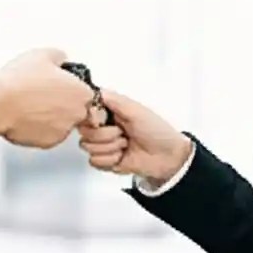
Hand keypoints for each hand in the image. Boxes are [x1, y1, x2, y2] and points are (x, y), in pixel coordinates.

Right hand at [0, 49, 95, 148]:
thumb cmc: (18, 82)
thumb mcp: (42, 55)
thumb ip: (60, 56)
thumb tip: (61, 59)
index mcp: (81, 92)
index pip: (87, 93)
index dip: (73, 89)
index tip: (62, 87)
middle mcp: (77, 113)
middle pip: (78, 110)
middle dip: (65, 104)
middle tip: (45, 96)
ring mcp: (63, 131)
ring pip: (63, 124)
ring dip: (53, 117)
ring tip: (33, 106)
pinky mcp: (48, 143)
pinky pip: (49, 135)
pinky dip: (41, 129)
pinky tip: (28, 117)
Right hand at [78, 90, 192, 184]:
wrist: (168, 158)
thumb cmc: (158, 132)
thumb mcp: (136, 110)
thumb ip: (114, 100)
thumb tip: (95, 91)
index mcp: (111, 112)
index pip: (86, 112)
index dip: (91, 118)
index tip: (101, 120)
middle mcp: (106, 127)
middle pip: (84, 131)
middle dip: (105, 135)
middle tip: (122, 134)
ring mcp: (105, 145)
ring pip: (87, 147)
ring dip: (110, 148)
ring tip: (125, 145)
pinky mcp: (106, 161)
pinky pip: (94, 161)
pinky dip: (110, 160)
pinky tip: (122, 157)